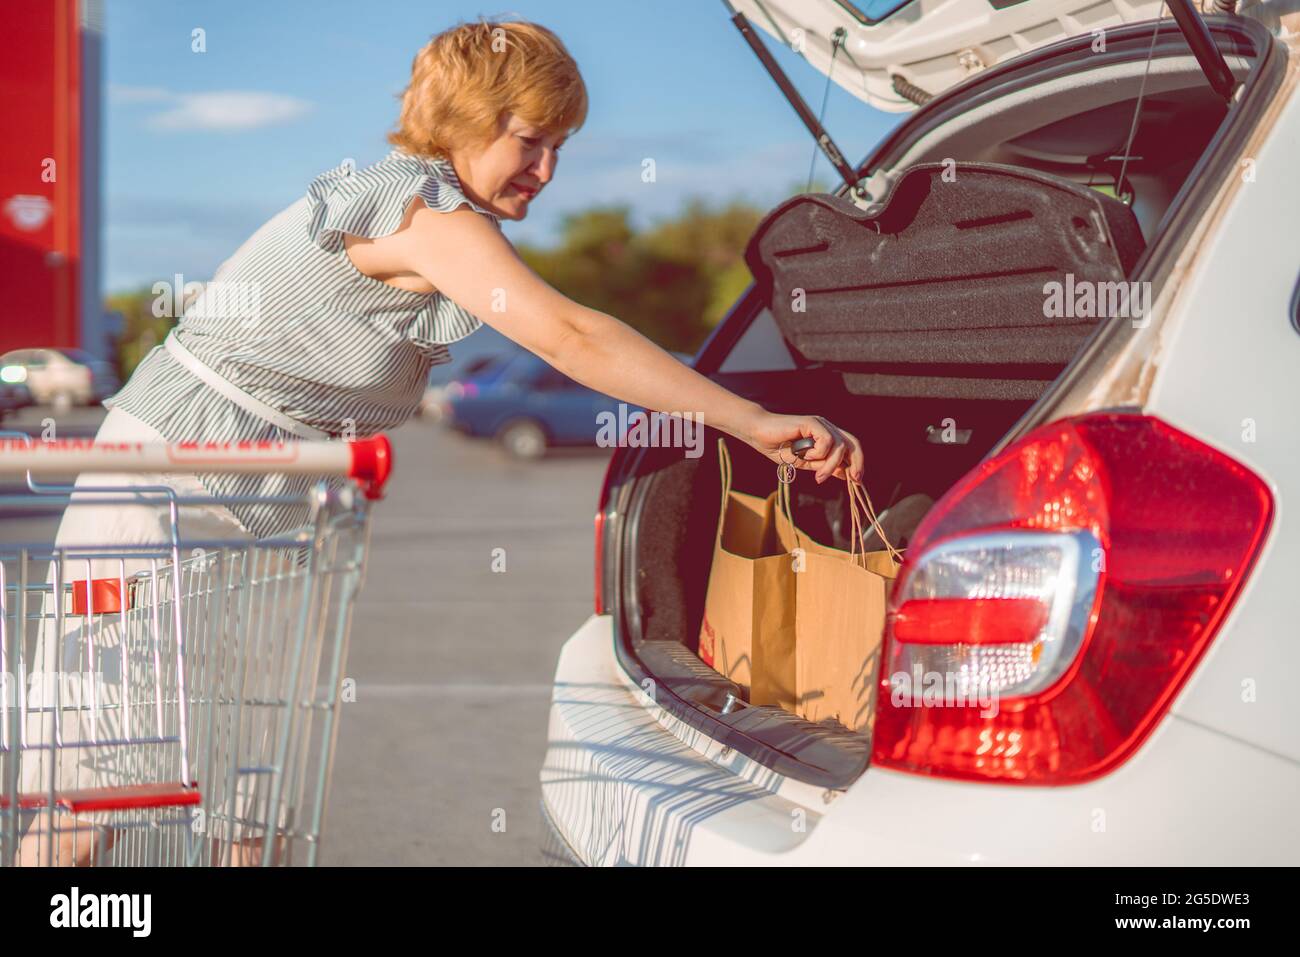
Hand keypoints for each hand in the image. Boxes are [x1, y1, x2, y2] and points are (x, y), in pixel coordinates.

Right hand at [744, 412, 863, 483]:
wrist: (758, 434)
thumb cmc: (778, 447)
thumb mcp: (805, 463)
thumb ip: (823, 465)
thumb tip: (844, 474)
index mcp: (827, 437)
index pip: (851, 448)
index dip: (857, 463)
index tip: (857, 481)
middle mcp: (827, 428)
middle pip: (852, 444)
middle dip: (857, 463)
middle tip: (854, 480)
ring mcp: (820, 424)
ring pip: (839, 447)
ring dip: (830, 466)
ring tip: (817, 477)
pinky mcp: (812, 422)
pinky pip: (827, 441)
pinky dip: (818, 453)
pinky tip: (804, 455)